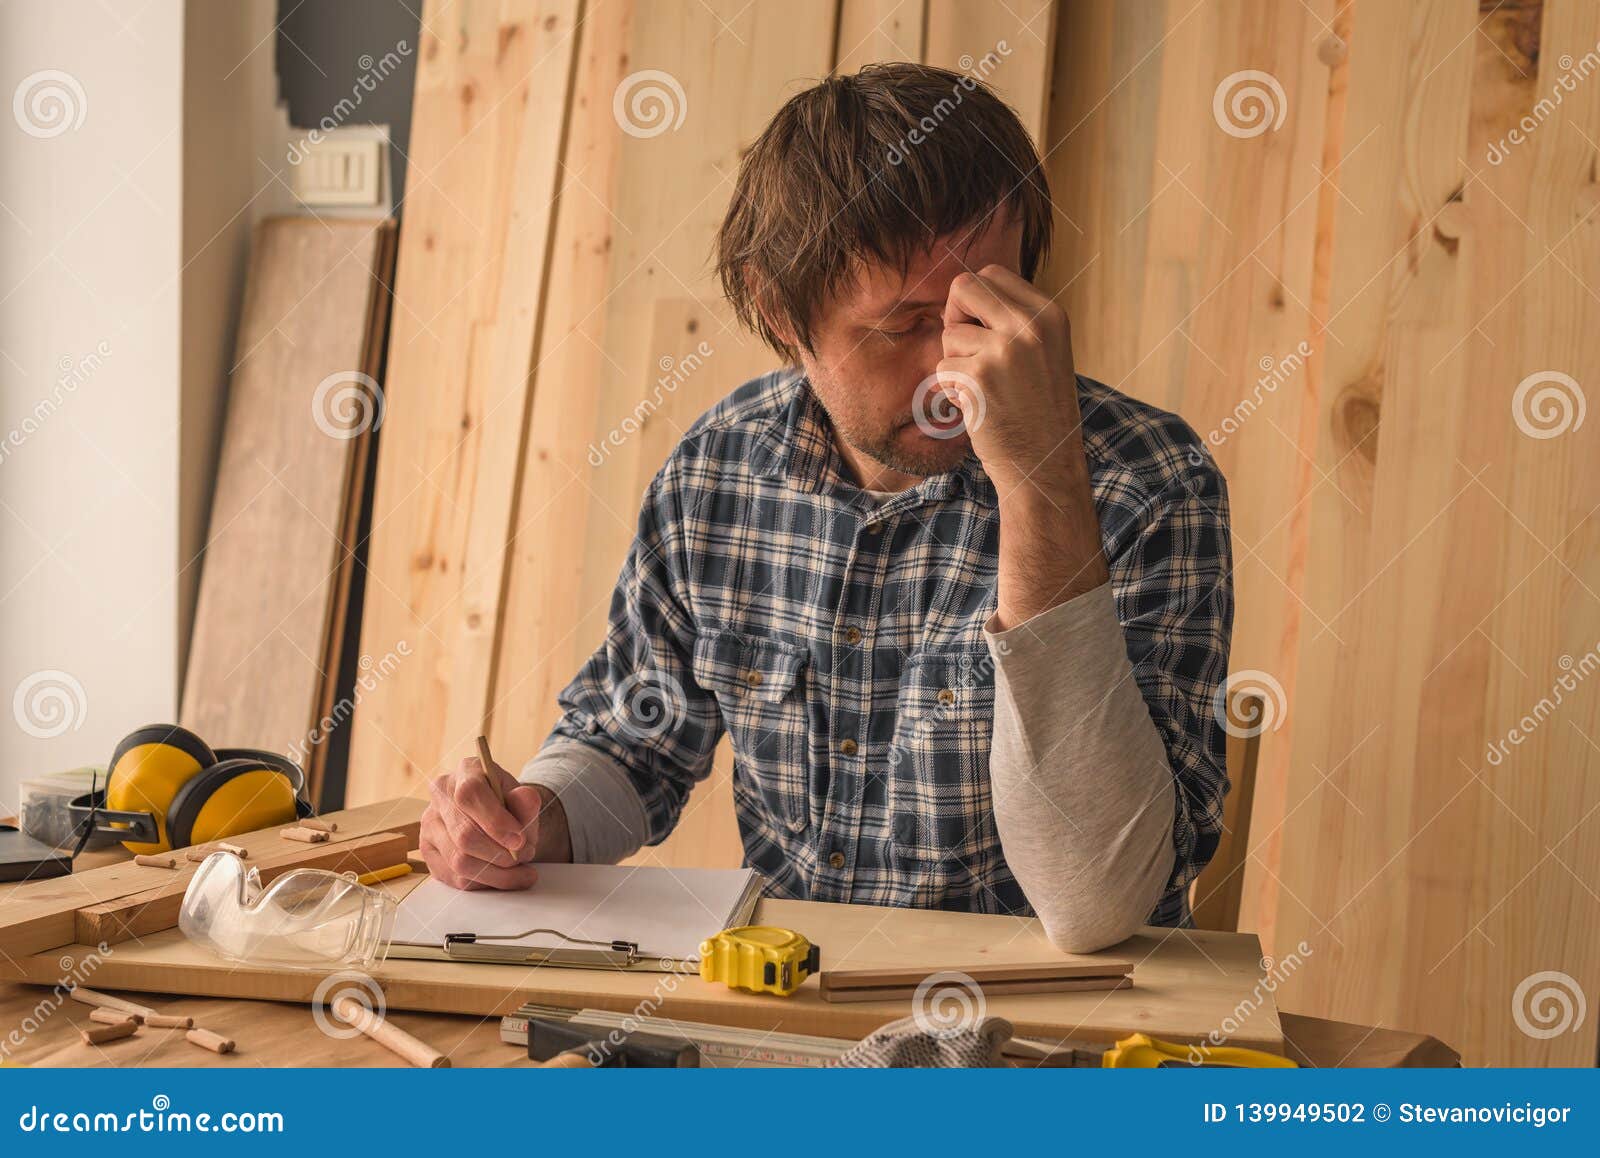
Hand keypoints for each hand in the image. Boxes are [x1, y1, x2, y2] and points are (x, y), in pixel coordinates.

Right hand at [420, 756, 545, 889]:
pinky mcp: (429, 852)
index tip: (520, 840)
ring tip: (518, 868)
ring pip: (459, 861)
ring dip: (496, 873)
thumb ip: (527, 802)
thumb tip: (527, 797)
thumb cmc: (511, 809)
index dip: (495, 821)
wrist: (500, 822)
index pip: (470, 794)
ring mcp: (429, 824)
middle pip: (464, 834)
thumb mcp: (524, 802)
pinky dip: (485, 882)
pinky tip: (501, 875)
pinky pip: (456, 878)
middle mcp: (440, 795)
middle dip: (501, 854)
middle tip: (525, 855)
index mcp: (465, 771)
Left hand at [938, 264, 1084, 497]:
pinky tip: (980, 408)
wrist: (1047, 463)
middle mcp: (1030, 325)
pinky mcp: (979, 378)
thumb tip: (963, 291)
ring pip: (949, 336)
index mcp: (1050, 314)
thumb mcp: (1044, 351)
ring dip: (956, 364)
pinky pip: (943, 369)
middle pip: (964, 287)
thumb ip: (1013, 319)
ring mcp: (1005, 350)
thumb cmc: (1039, 409)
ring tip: (985, 390)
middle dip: (953, 316)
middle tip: (964, 349)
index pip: (992, 274)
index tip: (975, 325)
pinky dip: (953, 391)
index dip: (973, 299)